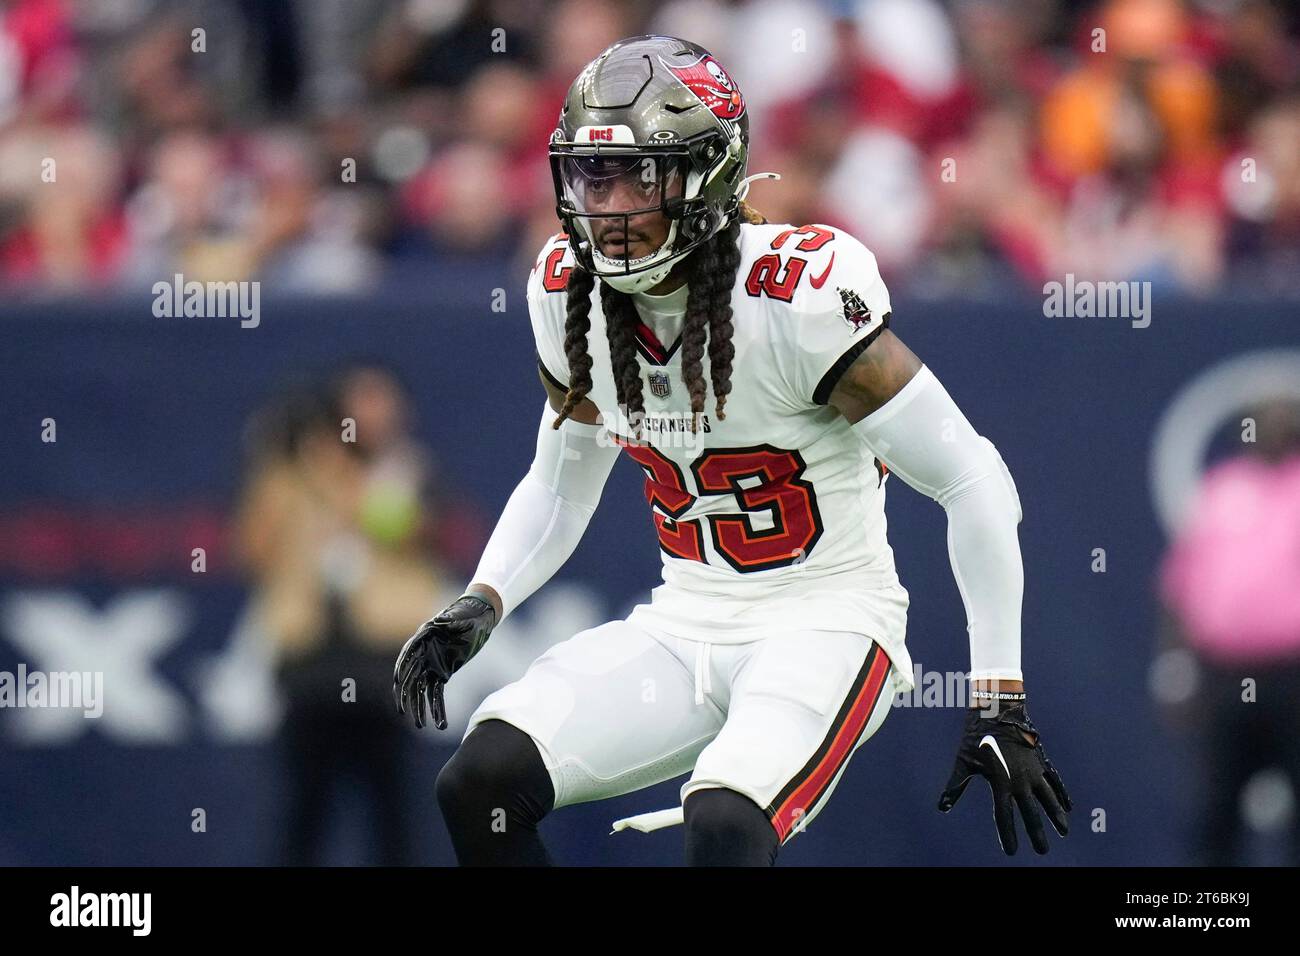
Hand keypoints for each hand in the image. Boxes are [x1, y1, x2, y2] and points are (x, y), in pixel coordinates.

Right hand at [393, 594, 495, 729]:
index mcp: (423, 639)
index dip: (402, 668)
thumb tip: (442, 621)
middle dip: (407, 697)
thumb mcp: (461, 616)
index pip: (407, 655)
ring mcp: (432, 665)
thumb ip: (451, 621)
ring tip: (421, 726)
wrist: (479, 617)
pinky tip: (439, 723)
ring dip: (421, 709)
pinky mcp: (443, 673)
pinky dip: (437, 708)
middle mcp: (423, 655)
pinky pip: (437, 694)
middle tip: (404, 713)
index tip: (398, 682)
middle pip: (410, 678)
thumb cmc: (468, 613)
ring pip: (421, 692)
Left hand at [937, 702, 1071, 854]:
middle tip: (1042, 852)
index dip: (1007, 835)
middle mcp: (1019, 780)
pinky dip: (1061, 794)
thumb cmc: (977, 736)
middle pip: (1030, 812)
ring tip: (1063, 831)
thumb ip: (954, 786)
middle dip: (1036, 833)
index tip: (1011, 852)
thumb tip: (942, 807)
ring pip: (1048, 798)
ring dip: (1056, 815)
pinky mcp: (1040, 760)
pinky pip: (1054, 781)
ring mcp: (1033, 770)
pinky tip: (1068, 805)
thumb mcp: (963, 761)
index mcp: (1000, 782)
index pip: (1003, 815)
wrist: (998, 710)